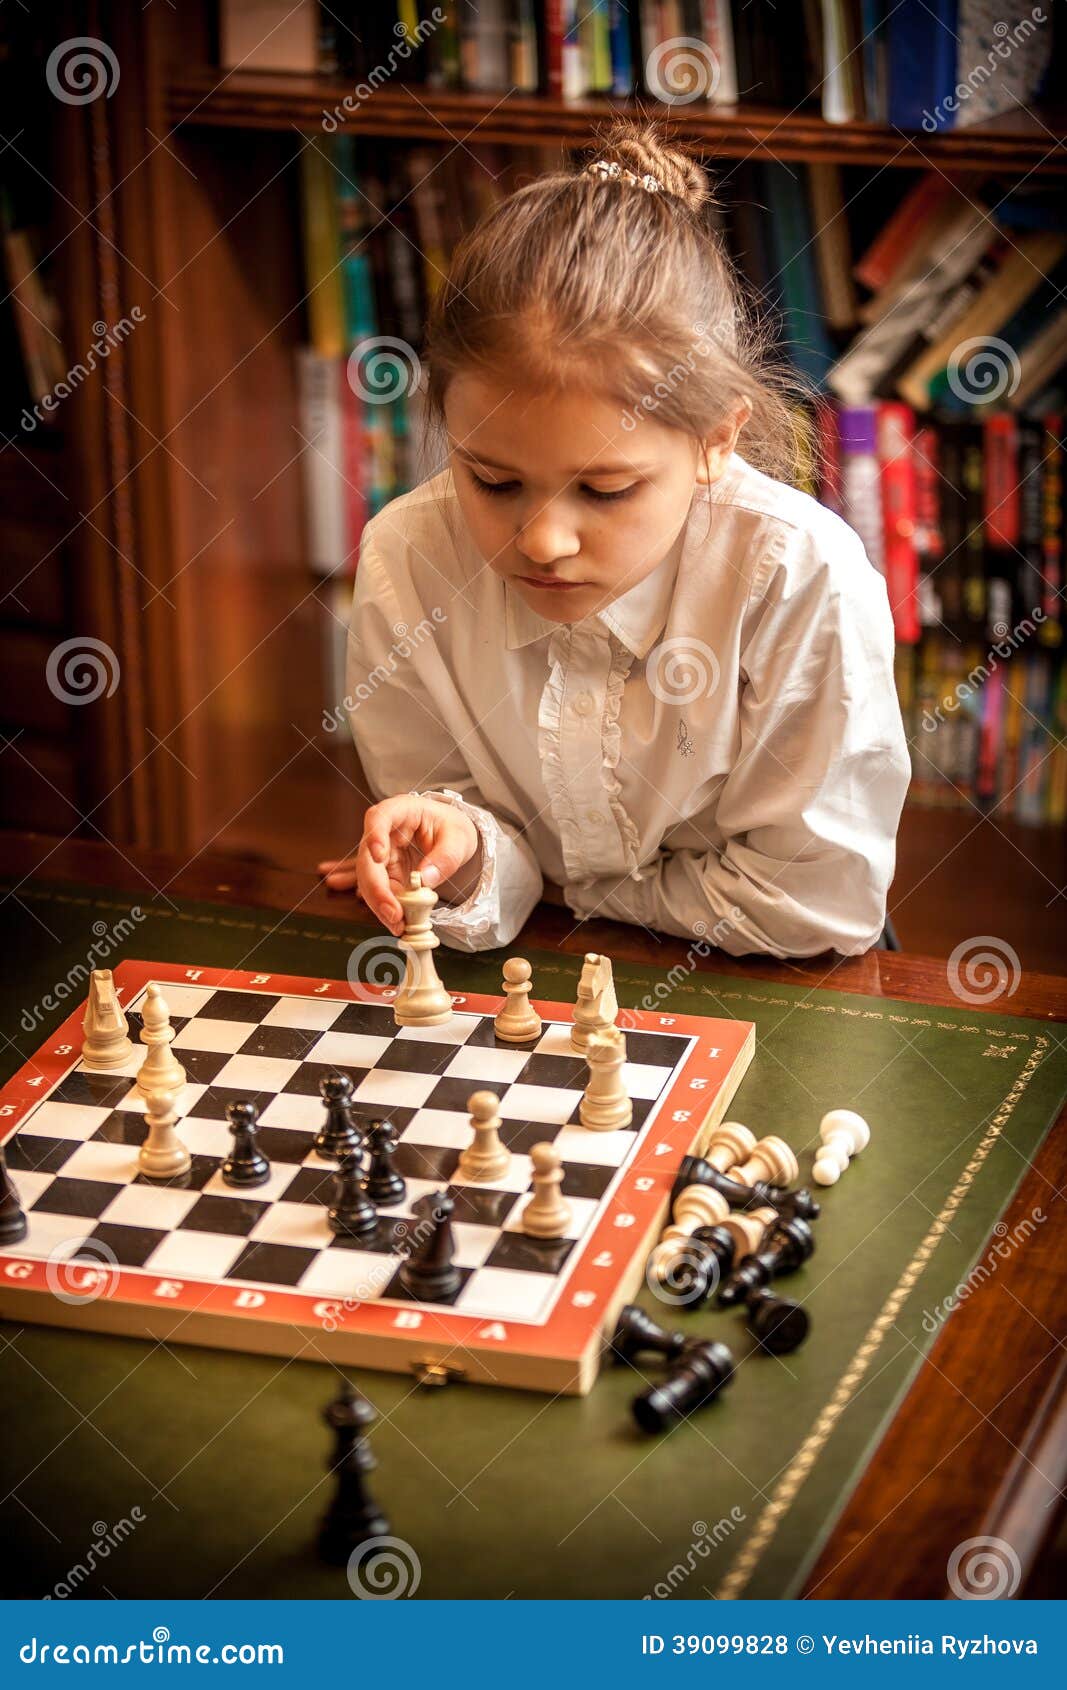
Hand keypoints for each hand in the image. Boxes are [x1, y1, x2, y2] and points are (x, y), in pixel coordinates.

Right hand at [319, 795, 480, 934]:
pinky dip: (387, 908)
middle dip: (377, 889)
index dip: (374, 836)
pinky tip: (398, 922)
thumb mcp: (459, 839)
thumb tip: (425, 880)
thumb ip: (445, 857)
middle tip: (394, 914)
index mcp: (401, 810)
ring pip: (369, 880)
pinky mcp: (385, 872)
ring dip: (380, 904)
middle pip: (368, 858)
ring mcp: (381, 854)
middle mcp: (384, 832)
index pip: (379, 817)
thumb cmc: (453, 828)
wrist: (451, 837)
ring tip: (398, 925)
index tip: (378, 856)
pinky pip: (380, 891)